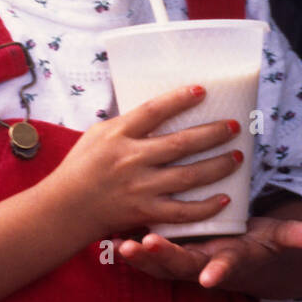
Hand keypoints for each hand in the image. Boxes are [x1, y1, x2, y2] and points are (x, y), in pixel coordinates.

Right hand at [44, 84, 242, 240]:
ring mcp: (139, 187)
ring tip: (238, 157)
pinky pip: (182, 211)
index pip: (153, 110)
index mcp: (118, 134)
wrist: (62, 209)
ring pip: (189, 176)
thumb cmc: (81, 167)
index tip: (203, 89)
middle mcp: (131, 159)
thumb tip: (162, 107)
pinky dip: (206, 207)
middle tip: (235, 126)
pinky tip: (224, 198)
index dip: (179, 99)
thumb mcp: (98, 134)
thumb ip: (128, 123)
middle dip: (214, 133)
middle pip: (181, 143)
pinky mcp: (144, 212)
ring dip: (218, 166)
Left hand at [116, 215, 301, 290]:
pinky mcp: (165, 255)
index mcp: (228, 262)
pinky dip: (130, 247)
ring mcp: (181, 264)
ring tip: (124, 244)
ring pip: (158, 266)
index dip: (218, 272)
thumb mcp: (276, 238)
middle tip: (148, 245)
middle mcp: (201, 267)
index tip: (211, 277)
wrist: (236, 259)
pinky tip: (112, 232)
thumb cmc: (255, 243)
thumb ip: (294, 237)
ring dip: (141, 258)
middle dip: (166, 259)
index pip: (224, 268)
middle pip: (182, 267)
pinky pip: (145, 255)